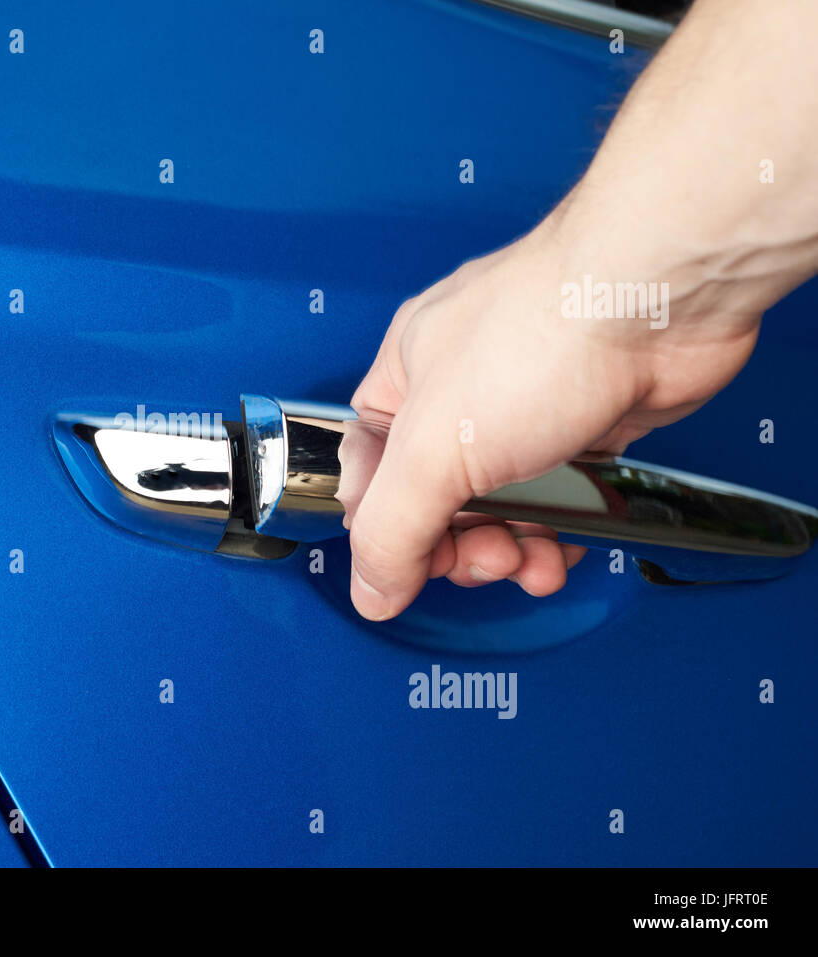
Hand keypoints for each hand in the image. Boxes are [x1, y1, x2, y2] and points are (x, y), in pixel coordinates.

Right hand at [338, 220, 762, 620]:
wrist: (658, 299)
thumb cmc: (546, 333)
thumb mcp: (434, 451)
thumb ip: (392, 531)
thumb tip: (371, 592)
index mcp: (404, 383)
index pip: (371, 480)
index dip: (390, 533)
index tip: (414, 570)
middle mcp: (461, 395)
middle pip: (439, 503)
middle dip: (461, 547)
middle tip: (488, 559)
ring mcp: (526, 410)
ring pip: (502, 507)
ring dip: (513, 549)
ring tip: (534, 561)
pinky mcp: (587, 425)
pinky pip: (561, 500)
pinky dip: (562, 532)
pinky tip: (568, 548)